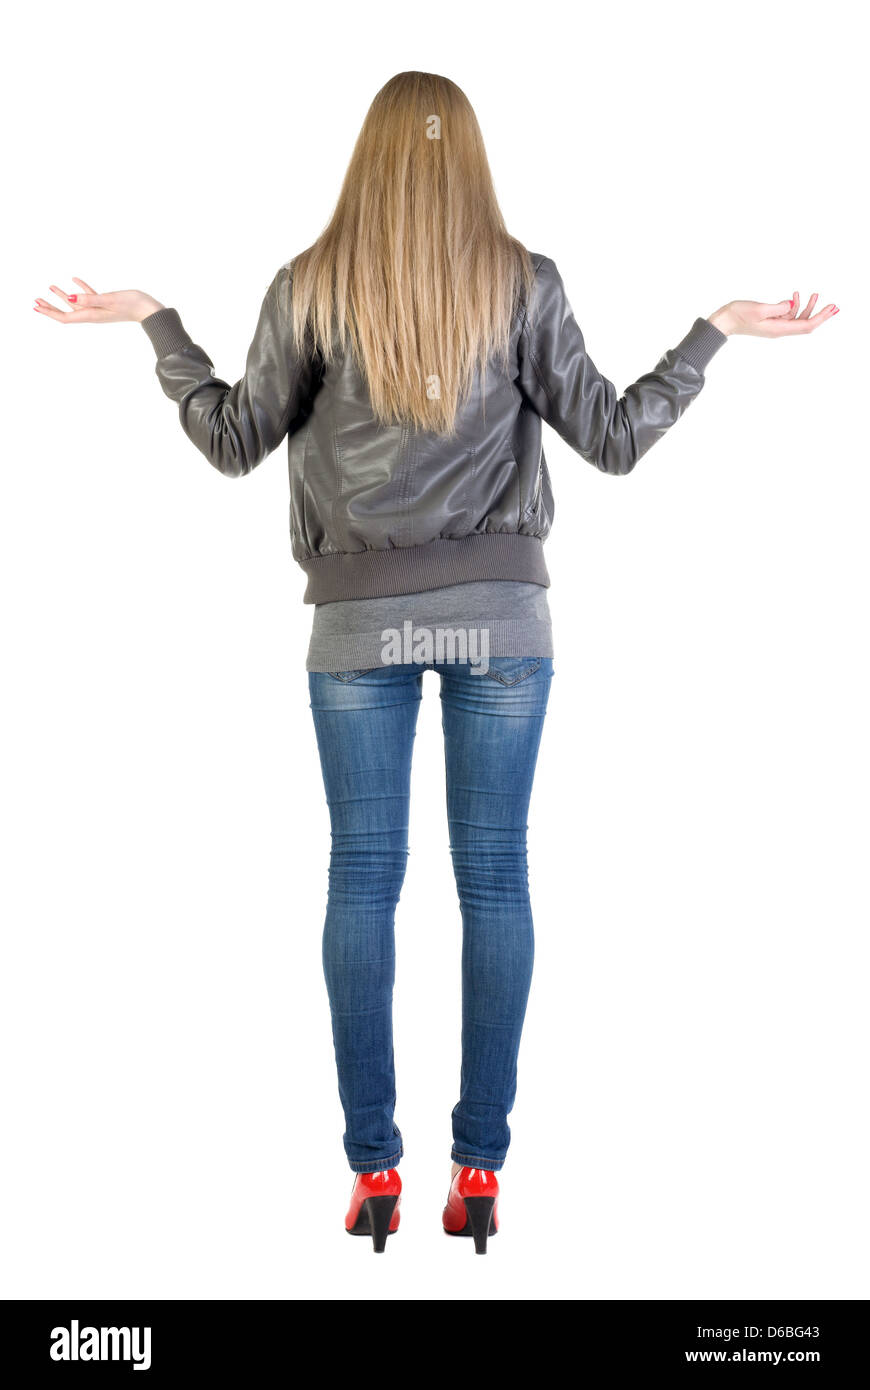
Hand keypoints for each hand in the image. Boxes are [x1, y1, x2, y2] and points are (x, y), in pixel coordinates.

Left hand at [32, 278, 164, 323]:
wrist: (151, 310)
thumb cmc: (132, 304)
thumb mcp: (109, 299)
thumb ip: (89, 299)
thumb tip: (69, 298)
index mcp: (92, 315)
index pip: (66, 317)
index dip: (50, 312)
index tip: (36, 306)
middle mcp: (93, 315)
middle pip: (67, 313)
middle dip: (51, 307)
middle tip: (36, 301)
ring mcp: (100, 310)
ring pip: (76, 304)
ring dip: (62, 297)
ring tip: (50, 288)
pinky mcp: (107, 303)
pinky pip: (89, 297)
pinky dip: (80, 290)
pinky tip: (75, 280)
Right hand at [708, 293, 837, 337]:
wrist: (724, 321)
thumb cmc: (738, 315)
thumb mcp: (759, 309)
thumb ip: (778, 307)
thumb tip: (792, 305)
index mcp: (778, 329)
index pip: (805, 326)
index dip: (821, 318)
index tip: (832, 309)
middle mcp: (779, 330)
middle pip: (805, 324)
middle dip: (820, 314)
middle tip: (834, 305)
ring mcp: (775, 326)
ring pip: (798, 319)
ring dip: (807, 307)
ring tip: (813, 294)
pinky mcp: (771, 321)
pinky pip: (788, 316)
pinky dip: (795, 306)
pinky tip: (794, 296)